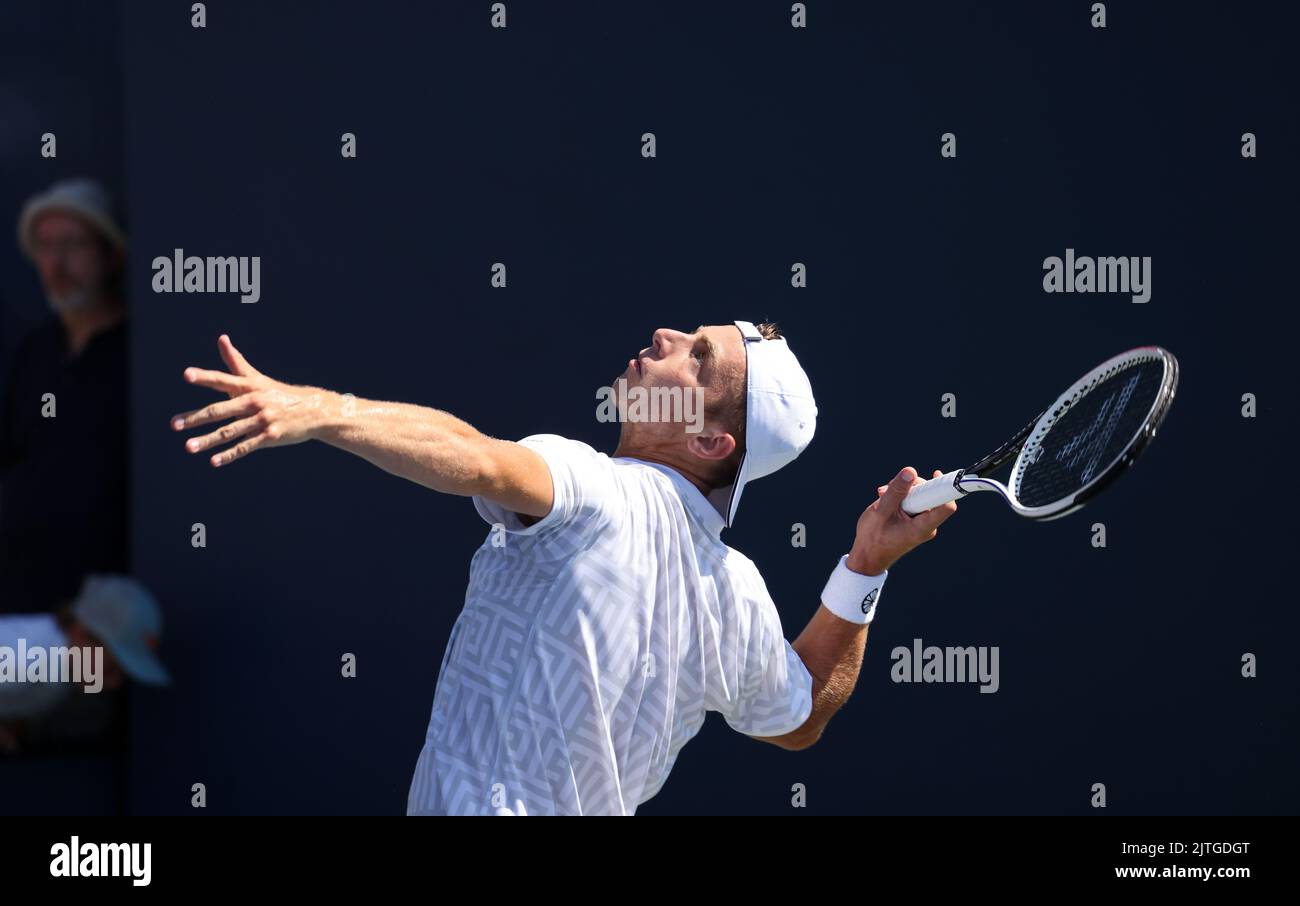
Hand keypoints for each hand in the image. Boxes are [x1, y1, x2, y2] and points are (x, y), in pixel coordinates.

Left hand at [171, 335, 328, 466]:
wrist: (312, 410)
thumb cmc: (278, 394)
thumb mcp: (256, 377)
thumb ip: (235, 360)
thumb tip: (221, 338)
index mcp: (249, 386)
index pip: (223, 379)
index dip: (205, 377)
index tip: (187, 375)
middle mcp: (254, 401)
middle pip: (220, 410)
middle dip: (196, 417)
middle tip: (174, 424)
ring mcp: (262, 420)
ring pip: (230, 431)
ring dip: (208, 440)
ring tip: (188, 447)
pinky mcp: (270, 436)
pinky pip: (246, 446)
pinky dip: (230, 454)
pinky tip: (214, 461)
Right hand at [847, 467, 957, 575]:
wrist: (867, 556)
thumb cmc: (873, 538)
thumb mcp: (881, 511)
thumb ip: (896, 491)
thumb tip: (911, 471)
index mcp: (922, 527)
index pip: (946, 506)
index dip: (944, 489)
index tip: (936, 474)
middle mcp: (926, 526)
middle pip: (930, 496)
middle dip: (912, 487)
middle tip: (891, 487)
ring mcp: (920, 524)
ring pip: (920, 497)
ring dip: (902, 492)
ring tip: (882, 495)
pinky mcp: (914, 522)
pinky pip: (913, 504)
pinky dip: (900, 499)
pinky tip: (885, 500)